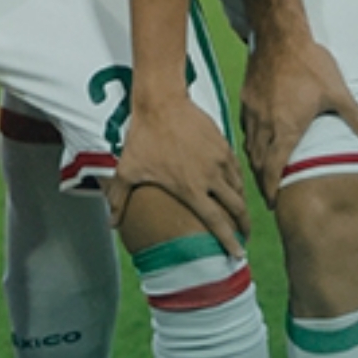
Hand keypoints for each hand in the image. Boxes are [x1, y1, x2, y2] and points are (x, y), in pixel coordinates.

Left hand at [107, 87, 247, 255]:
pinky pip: (236, 169)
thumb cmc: (143, 137)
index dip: (229, 240)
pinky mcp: (224, 145)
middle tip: (245, 236)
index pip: (217, 222)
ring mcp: (219, 160)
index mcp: (190, 188)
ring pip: (239, 188)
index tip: (238, 254)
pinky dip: (238, 182)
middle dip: (244, 226)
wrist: (161, 102)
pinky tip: (234, 186)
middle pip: (237, 208)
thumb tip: (111, 224)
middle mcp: (210, 177)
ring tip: (240, 213)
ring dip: (241, 204)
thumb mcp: (127, 170)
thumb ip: (119, 199)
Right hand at [237, 33, 357, 207]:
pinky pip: (245, 126)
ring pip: (249, 144)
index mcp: (285, 129)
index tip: (273, 202)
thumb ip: (357, 118)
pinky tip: (257, 138)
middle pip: (258, 160)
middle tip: (268, 193)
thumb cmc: (309, 64)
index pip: (274, 167)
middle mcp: (264, 124)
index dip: (272, 187)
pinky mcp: (246, 97)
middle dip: (262, 179)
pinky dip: (250, 139)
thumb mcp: (338, 93)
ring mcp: (252, 110)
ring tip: (262, 171)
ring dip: (255, 161)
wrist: (279, 36)